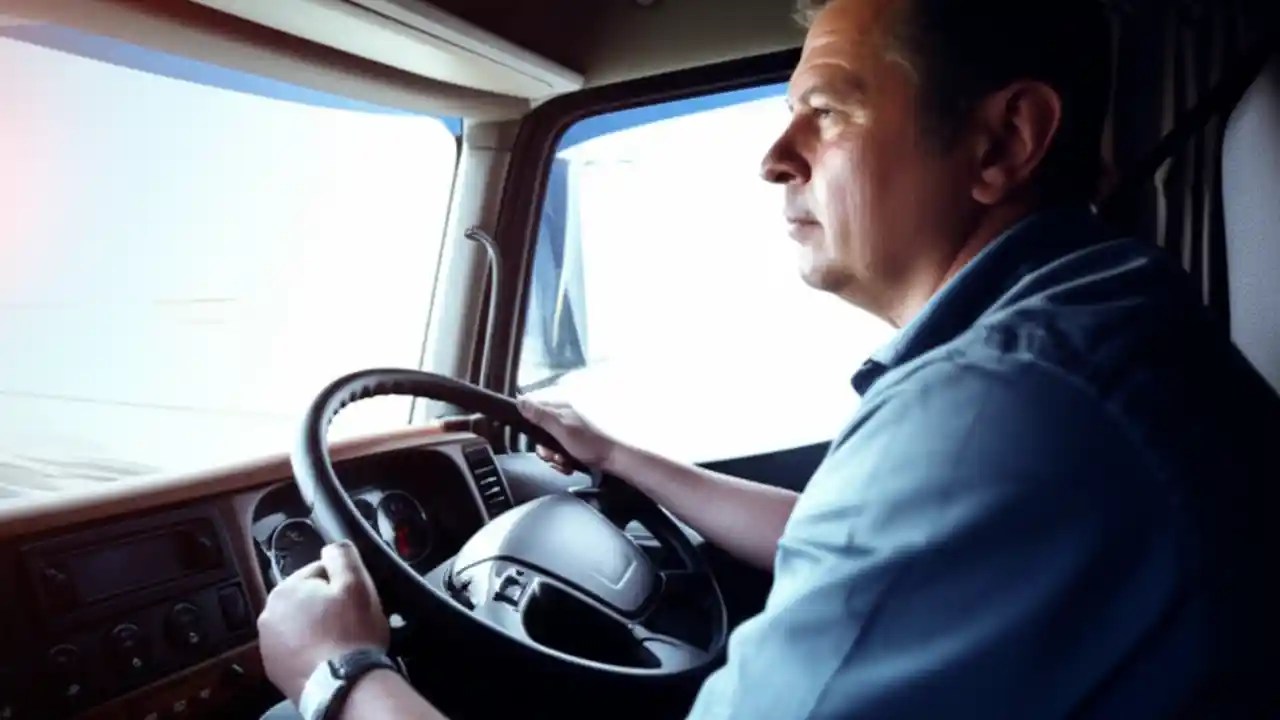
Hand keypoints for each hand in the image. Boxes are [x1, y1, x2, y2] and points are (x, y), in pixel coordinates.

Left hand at [257, 541, 389, 704]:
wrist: (342, 685)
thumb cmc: (351, 634)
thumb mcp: (357, 583)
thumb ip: (342, 555)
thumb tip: (332, 546)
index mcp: (286, 588)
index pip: (318, 573)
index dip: (341, 585)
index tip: (353, 601)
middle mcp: (269, 614)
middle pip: (307, 600)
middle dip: (326, 607)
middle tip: (348, 623)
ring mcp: (269, 643)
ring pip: (300, 625)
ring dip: (316, 629)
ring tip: (338, 642)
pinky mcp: (274, 668)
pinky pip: (295, 649)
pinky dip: (309, 650)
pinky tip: (326, 657)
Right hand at [517, 398, 622, 473]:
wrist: (615, 458)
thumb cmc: (590, 442)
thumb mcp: (562, 429)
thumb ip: (541, 415)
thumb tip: (520, 400)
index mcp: (561, 406)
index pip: (534, 409)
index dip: (530, 425)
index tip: (536, 439)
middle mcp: (564, 415)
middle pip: (540, 431)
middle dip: (545, 448)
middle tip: (554, 456)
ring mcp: (570, 430)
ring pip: (549, 444)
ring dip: (554, 457)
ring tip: (565, 463)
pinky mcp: (576, 443)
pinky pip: (560, 451)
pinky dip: (563, 461)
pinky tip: (570, 466)